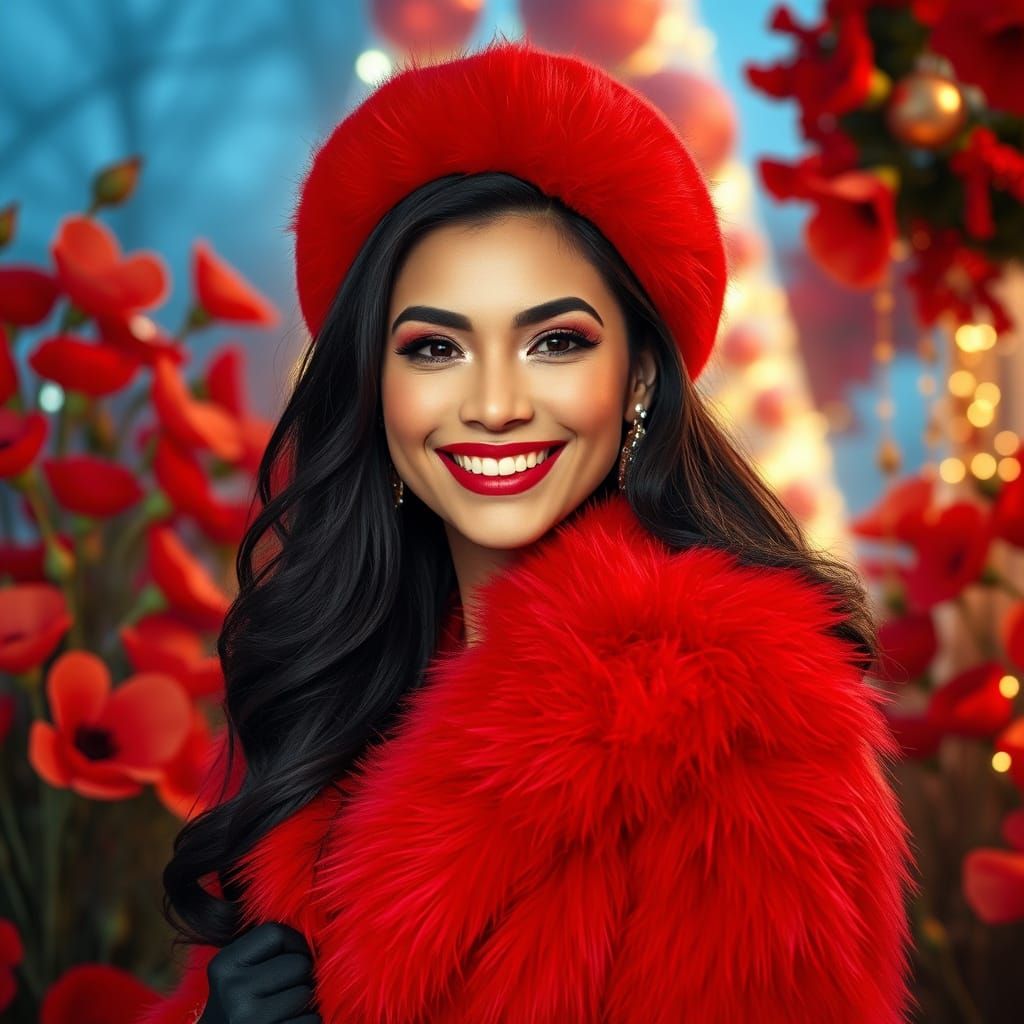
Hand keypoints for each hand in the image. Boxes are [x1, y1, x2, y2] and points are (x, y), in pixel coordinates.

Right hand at [199, 921, 319, 1023]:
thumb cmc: (243, 1002)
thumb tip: (318, 934)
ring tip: (288, 1008)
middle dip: (302, 975)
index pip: (276, 933)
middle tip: (290, 988)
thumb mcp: (240, 970)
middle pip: (298, 963)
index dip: (294, 942)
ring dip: (306, 1001)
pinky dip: (308, 1021)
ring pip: (305, 994)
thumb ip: (269, 949)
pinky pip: (310, 1021)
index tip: (294, 955)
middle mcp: (232, 990)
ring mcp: (248, 1019)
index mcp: (224, 964)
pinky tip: (290, 1023)